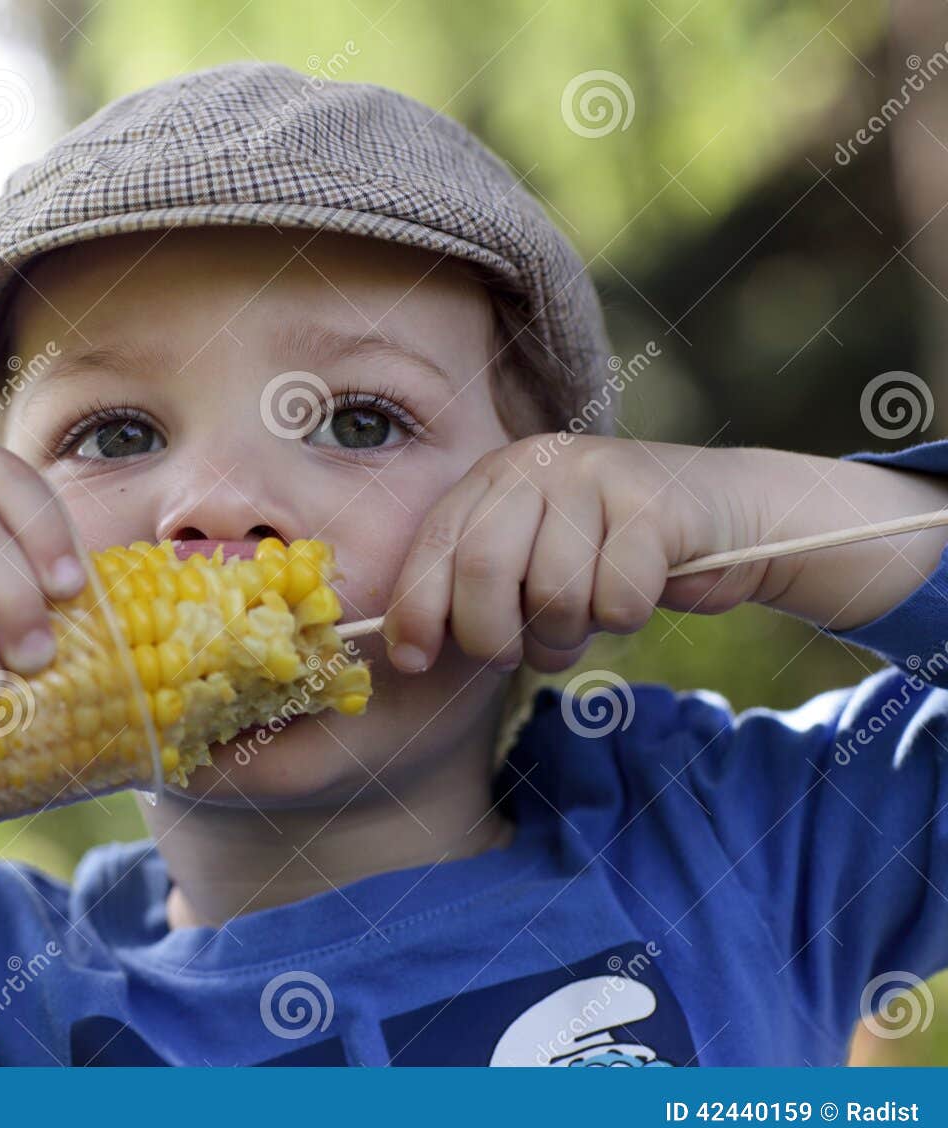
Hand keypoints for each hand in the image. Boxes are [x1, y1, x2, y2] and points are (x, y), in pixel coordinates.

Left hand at [382, 434, 766, 673]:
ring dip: (567, 635)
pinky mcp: (652, 504)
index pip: (433, 545)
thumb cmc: (608, 557)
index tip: (410, 661)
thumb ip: (475, 592)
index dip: (416, 609)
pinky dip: (623, 619)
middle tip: (515, 653)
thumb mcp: (531, 564)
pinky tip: (638, 592)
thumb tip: (404, 651)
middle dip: (493, 635)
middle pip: (485, 571)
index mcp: (492, 478)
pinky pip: (617, 599)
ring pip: (555, 594)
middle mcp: (535, 465)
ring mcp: (594, 475)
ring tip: (586, 618)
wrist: (724, 517)